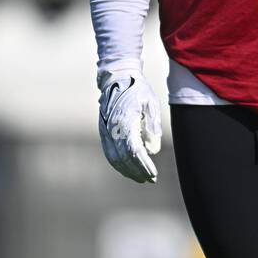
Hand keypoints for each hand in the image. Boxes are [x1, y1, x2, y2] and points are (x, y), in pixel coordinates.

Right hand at [97, 66, 161, 183]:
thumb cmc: (137, 89)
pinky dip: (119, 164)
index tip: (153, 174)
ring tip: (141, 178)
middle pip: (123, 158)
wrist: (117, 78)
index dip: (143, 165)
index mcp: (124, 122)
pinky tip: (129, 169)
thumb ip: (153, 125)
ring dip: (127, 171)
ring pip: (114, 158)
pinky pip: (109, 153)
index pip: (134, 151)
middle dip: (137, 171)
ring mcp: (105, 131)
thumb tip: (153, 149)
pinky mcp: (103, 132)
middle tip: (150, 179)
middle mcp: (112, 129)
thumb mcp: (150, 103)